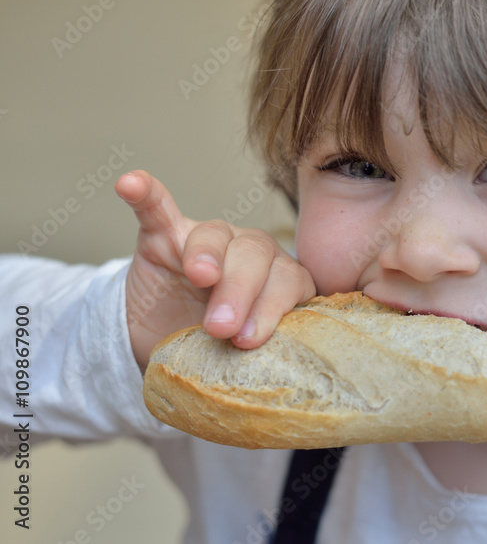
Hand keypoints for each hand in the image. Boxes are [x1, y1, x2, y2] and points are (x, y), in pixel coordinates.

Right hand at [115, 170, 315, 372]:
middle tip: (221, 327)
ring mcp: (205, 241)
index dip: (272, 306)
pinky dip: (144, 194)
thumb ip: (264, 351)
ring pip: (215, 235)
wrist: (165, 345)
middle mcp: (249, 251)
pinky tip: (129, 183)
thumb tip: (278, 372)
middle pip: (256, 255)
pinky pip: (156, 208)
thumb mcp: (244, 355)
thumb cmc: (218, 350)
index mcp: (278, 278)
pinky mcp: (162, 236)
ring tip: (199, 276)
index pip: (288, 281)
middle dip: (242, 289)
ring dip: (207, 254)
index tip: (249, 338)